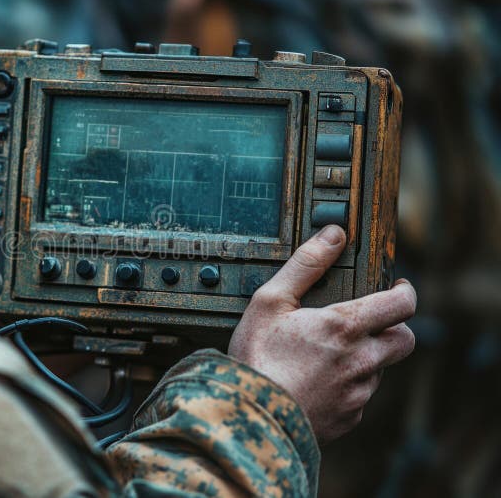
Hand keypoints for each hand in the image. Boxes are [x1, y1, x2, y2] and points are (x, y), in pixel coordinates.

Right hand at [228, 225, 415, 443]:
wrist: (250, 419)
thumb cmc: (257, 359)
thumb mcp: (269, 301)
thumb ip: (305, 264)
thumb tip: (333, 235)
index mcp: (345, 328)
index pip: (403, 305)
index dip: (405, 293)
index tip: (396, 288)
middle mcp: (361, 361)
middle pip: (404, 341)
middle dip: (393, 327)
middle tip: (366, 322)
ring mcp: (357, 394)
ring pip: (379, 370)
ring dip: (364, 358)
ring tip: (326, 355)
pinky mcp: (348, 418)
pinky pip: (359, 398)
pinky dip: (346, 386)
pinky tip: (316, 382)